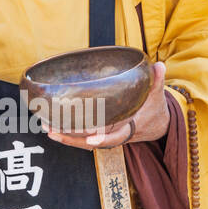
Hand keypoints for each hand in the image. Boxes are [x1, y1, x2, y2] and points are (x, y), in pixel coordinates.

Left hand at [43, 60, 169, 149]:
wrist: (156, 124)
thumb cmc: (154, 107)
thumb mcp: (157, 94)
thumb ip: (156, 80)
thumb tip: (159, 66)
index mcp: (129, 127)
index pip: (116, 137)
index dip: (104, 139)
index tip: (90, 139)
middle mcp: (115, 134)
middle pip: (92, 142)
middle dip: (73, 138)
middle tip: (54, 131)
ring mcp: (106, 135)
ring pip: (84, 141)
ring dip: (65, 137)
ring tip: (47, 128)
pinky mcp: (100, 133)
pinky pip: (82, 137)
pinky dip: (68, 134)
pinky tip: (52, 127)